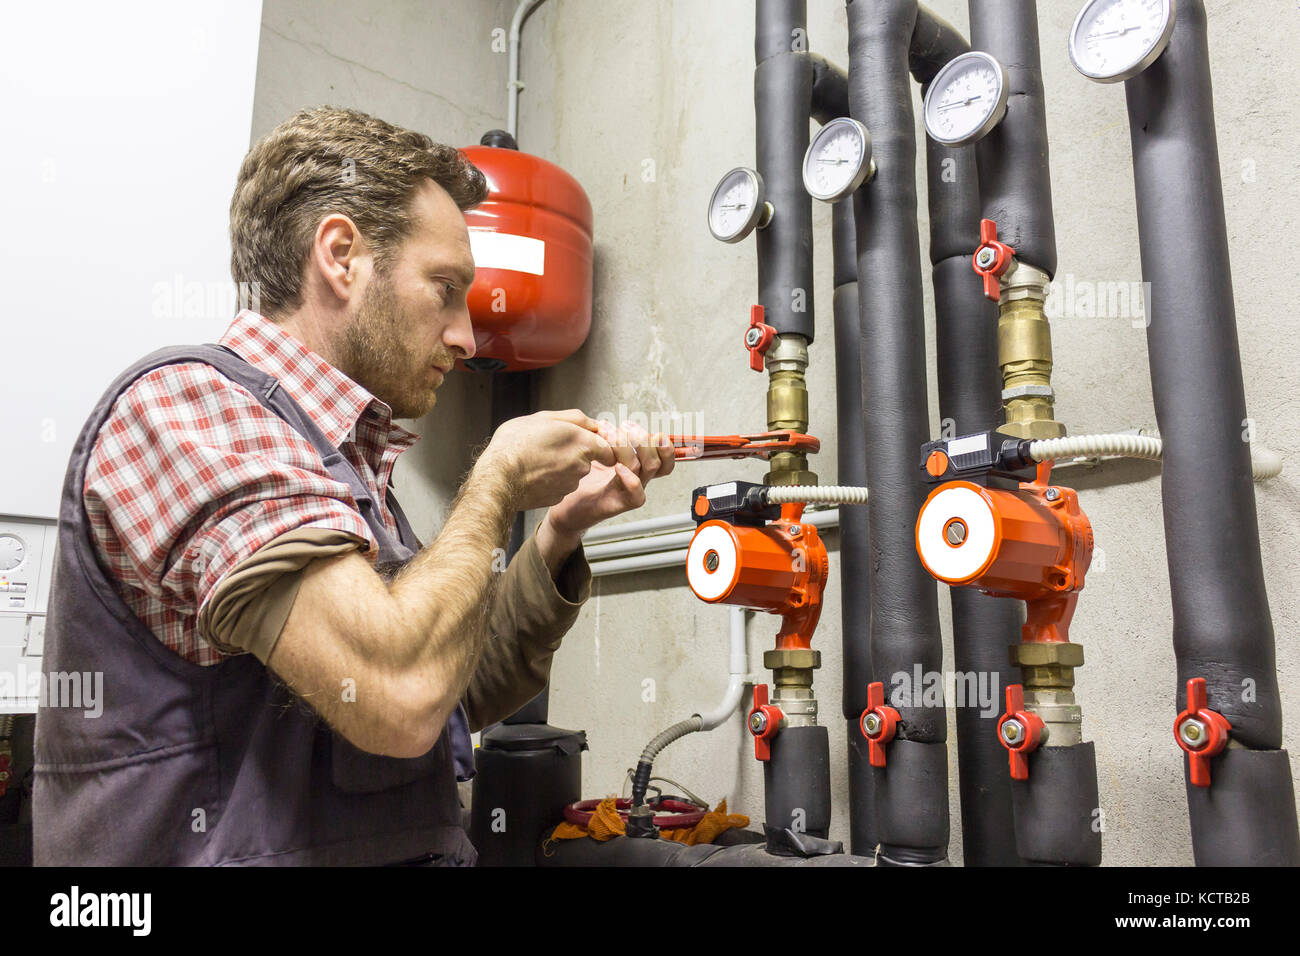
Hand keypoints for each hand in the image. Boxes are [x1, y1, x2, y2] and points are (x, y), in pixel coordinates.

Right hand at [477, 409, 615, 511]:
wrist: (499, 476)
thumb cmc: (516, 444)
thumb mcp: (545, 418)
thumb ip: (575, 419)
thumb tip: (593, 423)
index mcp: (583, 443)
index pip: (609, 448)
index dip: (601, 444)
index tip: (589, 441)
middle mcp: (581, 465)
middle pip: (588, 459)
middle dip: (575, 452)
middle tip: (551, 444)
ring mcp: (570, 484)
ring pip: (572, 473)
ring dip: (561, 466)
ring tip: (538, 458)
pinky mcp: (558, 497)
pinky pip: (560, 485)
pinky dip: (551, 480)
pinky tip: (534, 473)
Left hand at [545, 420, 675, 538]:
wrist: (566, 508)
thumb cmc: (580, 482)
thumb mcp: (594, 453)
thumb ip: (605, 440)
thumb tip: (608, 421)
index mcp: (635, 467)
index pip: (663, 457)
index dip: (663, 443)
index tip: (642, 429)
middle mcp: (636, 478)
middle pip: (658, 459)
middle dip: (643, 438)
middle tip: (625, 427)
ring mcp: (628, 491)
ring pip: (648, 469)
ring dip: (631, 447)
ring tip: (612, 437)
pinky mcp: (618, 504)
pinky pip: (637, 495)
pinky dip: (631, 479)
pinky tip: (617, 467)